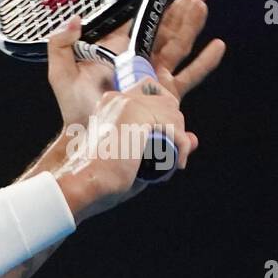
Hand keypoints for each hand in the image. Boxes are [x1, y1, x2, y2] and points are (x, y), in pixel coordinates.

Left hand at [47, 0, 226, 128]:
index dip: (147, 0)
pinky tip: (217, 46)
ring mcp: (154, 76)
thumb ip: (61, 46)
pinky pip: (189, 76)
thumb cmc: (75, 110)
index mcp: (116, 50)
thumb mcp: (62, 76)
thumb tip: (75, 20)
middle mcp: (138, 59)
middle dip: (181, 5)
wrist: (91, 141)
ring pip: (178, 45)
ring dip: (191, 25)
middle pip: (164, 26)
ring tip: (202, 5)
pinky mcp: (166, 96)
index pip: (134, 19)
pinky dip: (204, 62)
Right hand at [55, 81, 194, 223]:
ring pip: (175, 115)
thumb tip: (194, 139)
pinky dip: (180, 149)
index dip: (163, 117)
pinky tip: (173, 165)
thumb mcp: (136, 157)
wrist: (82, 183)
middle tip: (166, 155)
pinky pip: (175, 129)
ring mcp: (128, 104)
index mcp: (111, 103)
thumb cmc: (101, 178)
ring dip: (177, 141)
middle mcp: (119, 97)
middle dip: (173, 130)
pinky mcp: (138, 116)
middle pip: (168, 103)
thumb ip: (163, 146)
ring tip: (166, 164)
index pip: (152, 93)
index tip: (159, 140)